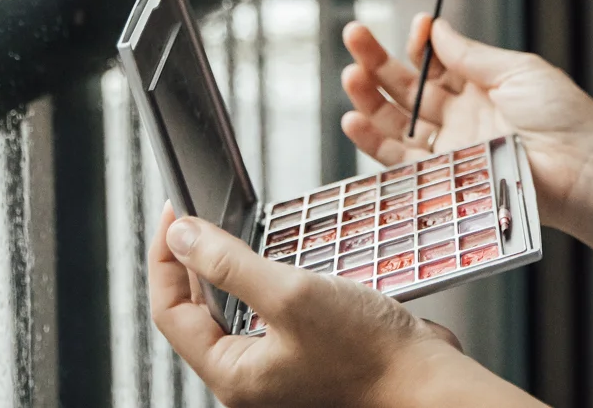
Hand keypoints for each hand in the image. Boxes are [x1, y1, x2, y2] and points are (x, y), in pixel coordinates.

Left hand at [149, 205, 463, 407]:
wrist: (426, 380)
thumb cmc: (369, 352)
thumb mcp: (291, 295)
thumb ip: (230, 264)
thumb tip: (182, 237)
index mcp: (232, 374)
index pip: (170, 311)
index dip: (166, 257)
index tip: (174, 213)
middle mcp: (249, 378)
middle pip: (196, 313)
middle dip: (191, 262)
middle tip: (196, 216)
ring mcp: (276, 369)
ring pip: (231, 313)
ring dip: (228, 270)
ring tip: (228, 231)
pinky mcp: (304, 356)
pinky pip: (265, 316)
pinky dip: (262, 283)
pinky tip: (276, 260)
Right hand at [340, 17, 592, 235]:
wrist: (581, 170)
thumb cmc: (563, 117)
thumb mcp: (517, 71)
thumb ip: (469, 54)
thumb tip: (437, 28)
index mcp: (484, 86)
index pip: (439, 61)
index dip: (422, 43)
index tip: (416, 26)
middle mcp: (464, 116)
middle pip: (410, 88)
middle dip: (379, 62)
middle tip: (355, 36)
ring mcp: (453, 147)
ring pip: (399, 122)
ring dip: (370, 98)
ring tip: (351, 74)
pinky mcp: (445, 178)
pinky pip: (400, 160)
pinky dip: (373, 141)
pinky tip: (354, 119)